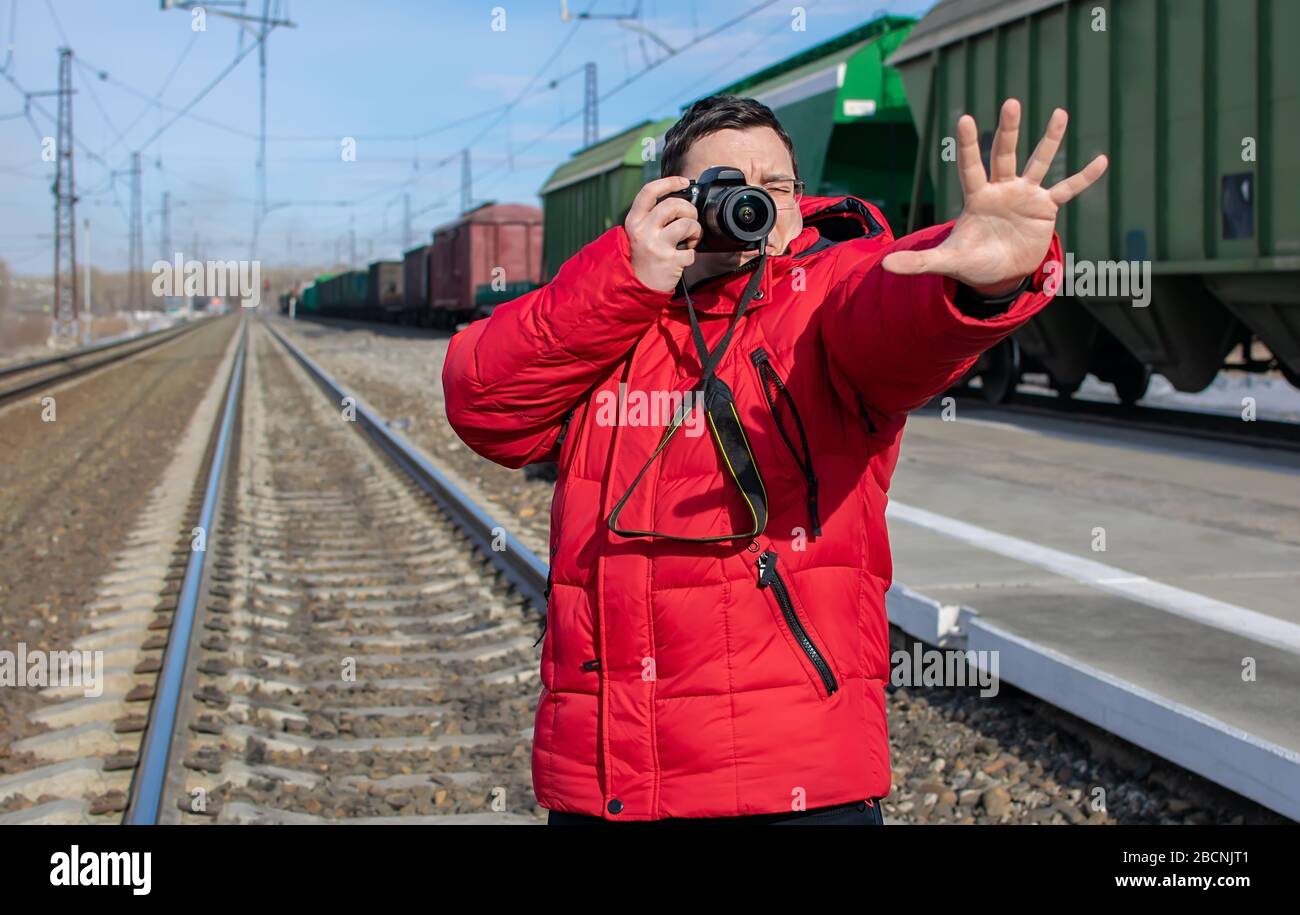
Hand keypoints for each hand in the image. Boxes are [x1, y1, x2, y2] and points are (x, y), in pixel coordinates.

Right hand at [625, 176, 702, 292]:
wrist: (638, 287)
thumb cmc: (643, 258)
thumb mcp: (640, 233)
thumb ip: (653, 216)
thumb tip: (679, 200)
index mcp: (634, 221)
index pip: (649, 191)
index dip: (669, 182)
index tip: (683, 182)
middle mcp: (643, 231)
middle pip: (673, 205)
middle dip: (689, 210)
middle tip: (690, 220)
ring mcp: (656, 246)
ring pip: (686, 224)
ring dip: (695, 230)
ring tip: (690, 239)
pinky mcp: (669, 261)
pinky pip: (692, 251)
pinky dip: (692, 255)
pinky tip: (684, 258)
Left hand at [882, 99, 1107, 293]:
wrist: (998, 273)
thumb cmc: (971, 261)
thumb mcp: (947, 262)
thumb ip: (919, 261)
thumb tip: (885, 265)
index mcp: (977, 197)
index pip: (970, 167)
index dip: (967, 146)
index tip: (963, 119)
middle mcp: (1001, 189)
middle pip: (1004, 154)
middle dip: (1007, 130)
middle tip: (1010, 103)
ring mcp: (1025, 195)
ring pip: (1038, 163)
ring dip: (1049, 140)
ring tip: (1059, 113)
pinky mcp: (1045, 208)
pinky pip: (1067, 190)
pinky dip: (1083, 178)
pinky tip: (1101, 160)